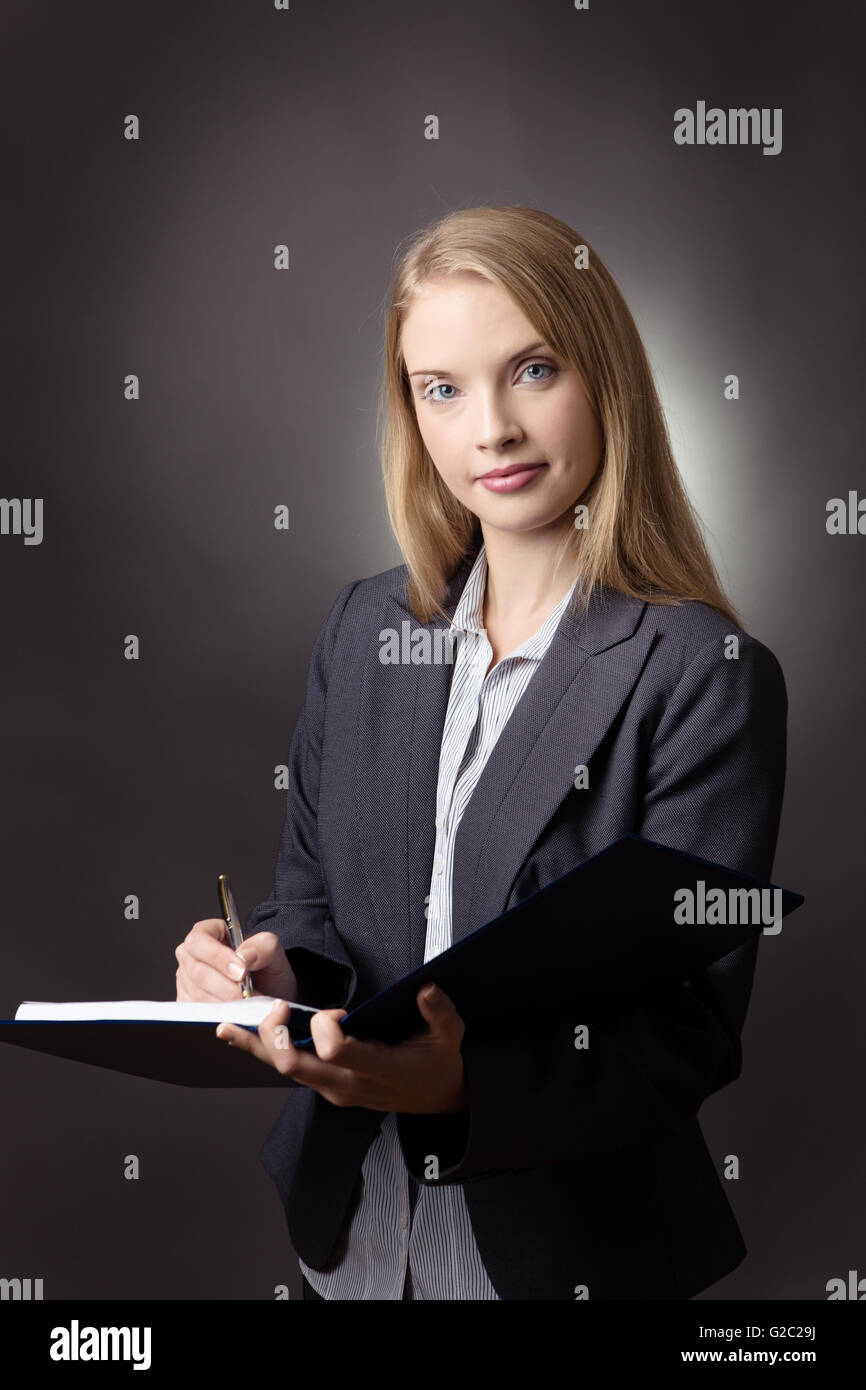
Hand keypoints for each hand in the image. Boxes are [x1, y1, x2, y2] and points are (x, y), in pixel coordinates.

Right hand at [175, 919, 297, 1002]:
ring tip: (246, 1004)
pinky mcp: (188, 1003)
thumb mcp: (273, 952)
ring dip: (224, 1003)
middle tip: (247, 994)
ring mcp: (187, 980)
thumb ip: (263, 946)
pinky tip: (236, 1013)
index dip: (218, 957)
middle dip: (225, 986)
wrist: (269, 995)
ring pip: (197, 994)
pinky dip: (219, 1015)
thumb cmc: (266, 970)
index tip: (241, 972)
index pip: (200, 940)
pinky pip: (197, 1013)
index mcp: (209, 932)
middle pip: (197, 970)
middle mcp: (192, 955)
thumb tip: (243, 956)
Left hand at [216, 982, 468, 1114]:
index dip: (325, 1028)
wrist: (437, 1099)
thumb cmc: (439, 1064)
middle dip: (276, 1033)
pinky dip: (262, 1052)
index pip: (334, 1051)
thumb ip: (439, 1012)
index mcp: (375, 1068)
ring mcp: (332, 1087)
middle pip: (294, 1064)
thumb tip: (425, 989)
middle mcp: (346, 1083)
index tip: (335, 1011)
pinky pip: (288, 1069)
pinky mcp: (326, 1085)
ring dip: (257, 1045)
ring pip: (284, 1069)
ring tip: (228, 1024)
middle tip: (275, 1005)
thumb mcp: (450, 1036)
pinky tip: (238, 1037)